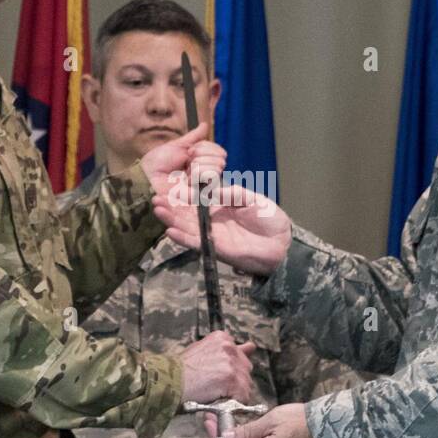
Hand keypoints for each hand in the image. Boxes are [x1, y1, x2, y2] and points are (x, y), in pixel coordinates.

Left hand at [139, 125, 225, 196]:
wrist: (149, 176)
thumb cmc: (159, 162)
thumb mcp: (178, 146)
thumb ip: (194, 137)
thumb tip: (205, 124)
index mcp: (202, 161)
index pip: (219, 152)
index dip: (205, 148)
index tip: (190, 151)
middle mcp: (206, 173)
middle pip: (221, 159)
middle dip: (202, 156)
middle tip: (186, 162)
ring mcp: (205, 185)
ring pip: (218, 168)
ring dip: (198, 166)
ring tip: (185, 173)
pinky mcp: (203, 195)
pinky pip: (212, 179)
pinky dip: (198, 174)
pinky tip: (187, 180)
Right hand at [152, 185, 292, 275]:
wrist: (283, 244)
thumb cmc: (271, 220)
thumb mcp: (252, 199)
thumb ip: (232, 193)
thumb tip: (213, 190)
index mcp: (221, 207)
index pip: (198, 200)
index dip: (184, 195)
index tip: (170, 188)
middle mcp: (213, 222)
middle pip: (187, 214)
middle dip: (171, 207)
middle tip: (155, 198)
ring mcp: (213, 236)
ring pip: (188, 228)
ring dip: (172, 220)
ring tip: (158, 210)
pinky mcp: (216, 249)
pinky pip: (197, 243)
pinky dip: (183, 238)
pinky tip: (170, 231)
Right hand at [181, 330, 256, 405]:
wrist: (166, 382)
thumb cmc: (179, 371)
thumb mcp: (203, 351)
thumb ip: (227, 351)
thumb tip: (250, 347)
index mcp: (222, 338)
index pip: (241, 355)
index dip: (232, 370)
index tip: (221, 376)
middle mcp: (229, 347)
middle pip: (246, 370)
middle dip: (235, 381)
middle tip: (215, 387)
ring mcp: (231, 363)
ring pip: (246, 385)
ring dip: (233, 393)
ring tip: (213, 393)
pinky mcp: (231, 379)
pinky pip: (242, 397)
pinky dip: (232, 403)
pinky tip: (216, 400)